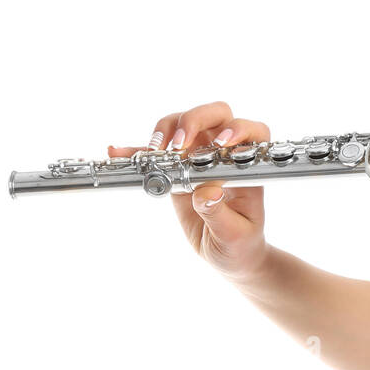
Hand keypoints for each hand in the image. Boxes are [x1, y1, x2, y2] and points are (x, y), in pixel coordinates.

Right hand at [108, 100, 272, 279]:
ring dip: (167, 129)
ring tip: (154, 151)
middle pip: (217, 116)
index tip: (221, 142)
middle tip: (179, 144)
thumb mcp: (234, 235)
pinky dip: (138, 150)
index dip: (238, 129)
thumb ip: (219, 214)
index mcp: (248, 168)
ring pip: (184, 125)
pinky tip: (118, 152)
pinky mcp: (178, 169)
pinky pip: (157, 154)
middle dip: (196, 120)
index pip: (252, 132)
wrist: (228, 254)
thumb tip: (206, 193)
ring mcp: (201, 158)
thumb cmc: (241, 244)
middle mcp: (225, 156)